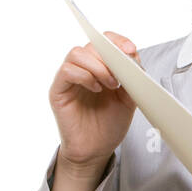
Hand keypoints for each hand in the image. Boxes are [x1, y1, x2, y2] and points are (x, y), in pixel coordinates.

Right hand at [48, 32, 139, 169]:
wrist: (96, 150)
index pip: (104, 40)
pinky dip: (85, 76)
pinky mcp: (58, 90)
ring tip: (111, 84)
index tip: (131, 50)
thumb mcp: (129, 99)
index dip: (117, 40)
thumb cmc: (109, 124)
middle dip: (110, 56)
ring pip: (77, 53)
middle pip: (92, 45)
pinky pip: (67, 71)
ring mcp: (69, 78)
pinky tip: (96, 89)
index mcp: (100, 67)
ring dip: (98, 66)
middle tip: (121, 76)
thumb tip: (133, 56)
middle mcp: (83, 69)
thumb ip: (132, 77)